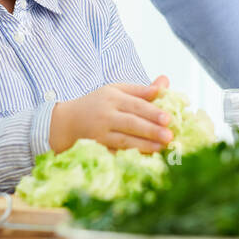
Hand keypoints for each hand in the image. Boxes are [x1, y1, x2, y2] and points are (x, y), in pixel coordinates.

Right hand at [49, 75, 173, 152]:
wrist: (69, 120)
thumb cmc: (99, 103)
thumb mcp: (117, 90)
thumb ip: (142, 90)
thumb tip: (165, 82)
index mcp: (113, 96)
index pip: (135, 104)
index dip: (152, 112)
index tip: (168, 118)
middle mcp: (106, 114)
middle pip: (131, 123)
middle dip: (151, 130)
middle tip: (169, 135)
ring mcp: (101, 132)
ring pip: (124, 139)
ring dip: (144, 145)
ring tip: (161, 148)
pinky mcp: (99, 146)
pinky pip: (117, 151)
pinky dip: (131, 154)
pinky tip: (145, 156)